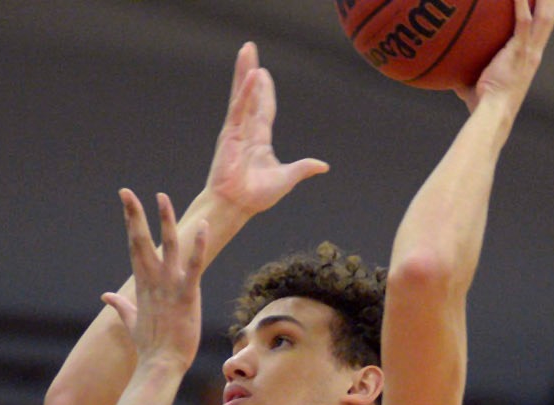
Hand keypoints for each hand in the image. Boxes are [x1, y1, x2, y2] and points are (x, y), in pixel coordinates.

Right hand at [105, 191, 207, 371]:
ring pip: (167, 246)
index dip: (131, 221)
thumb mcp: (131, 321)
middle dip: (134, 215)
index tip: (126, 199)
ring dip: (165, 221)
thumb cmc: (150, 346)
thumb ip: (120, 305)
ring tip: (162, 197)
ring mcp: (169, 286)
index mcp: (143, 284)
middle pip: (141, 240)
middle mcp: (153, 280)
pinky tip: (204, 227)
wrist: (160, 365)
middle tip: (127, 192)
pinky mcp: (187, 294)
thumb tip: (106, 296)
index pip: (135, 245)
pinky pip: (195, 266)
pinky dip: (198, 247)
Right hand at [205, 42, 328, 214]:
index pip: (264, 109)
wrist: (237, 206)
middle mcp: (246, 130)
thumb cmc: (256, 196)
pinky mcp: (230, 133)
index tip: (263, 73)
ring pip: (242, 94)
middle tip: (249, 49)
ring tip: (247, 49)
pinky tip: (253, 74)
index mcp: (259, 139)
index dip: (265, 91)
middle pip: (250, 94)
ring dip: (245, 71)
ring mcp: (237, 129)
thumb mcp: (287, 178)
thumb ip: (303, 168)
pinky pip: (240, 107)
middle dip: (250, 71)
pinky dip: (246, 91)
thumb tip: (323, 166)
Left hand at [455, 0, 553, 112]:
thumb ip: (466, 73)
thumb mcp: (474, 84)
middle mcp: (533, 54)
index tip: (540, 2)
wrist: (492, 114)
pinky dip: (521, 3)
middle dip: (549, 1)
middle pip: (548, 20)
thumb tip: (448, 69)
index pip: (540, 33)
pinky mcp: (519, 51)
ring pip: (544, 17)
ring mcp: (529, 52)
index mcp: (528, 60)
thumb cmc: (483, 105)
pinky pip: (523, 21)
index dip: (542, 15)